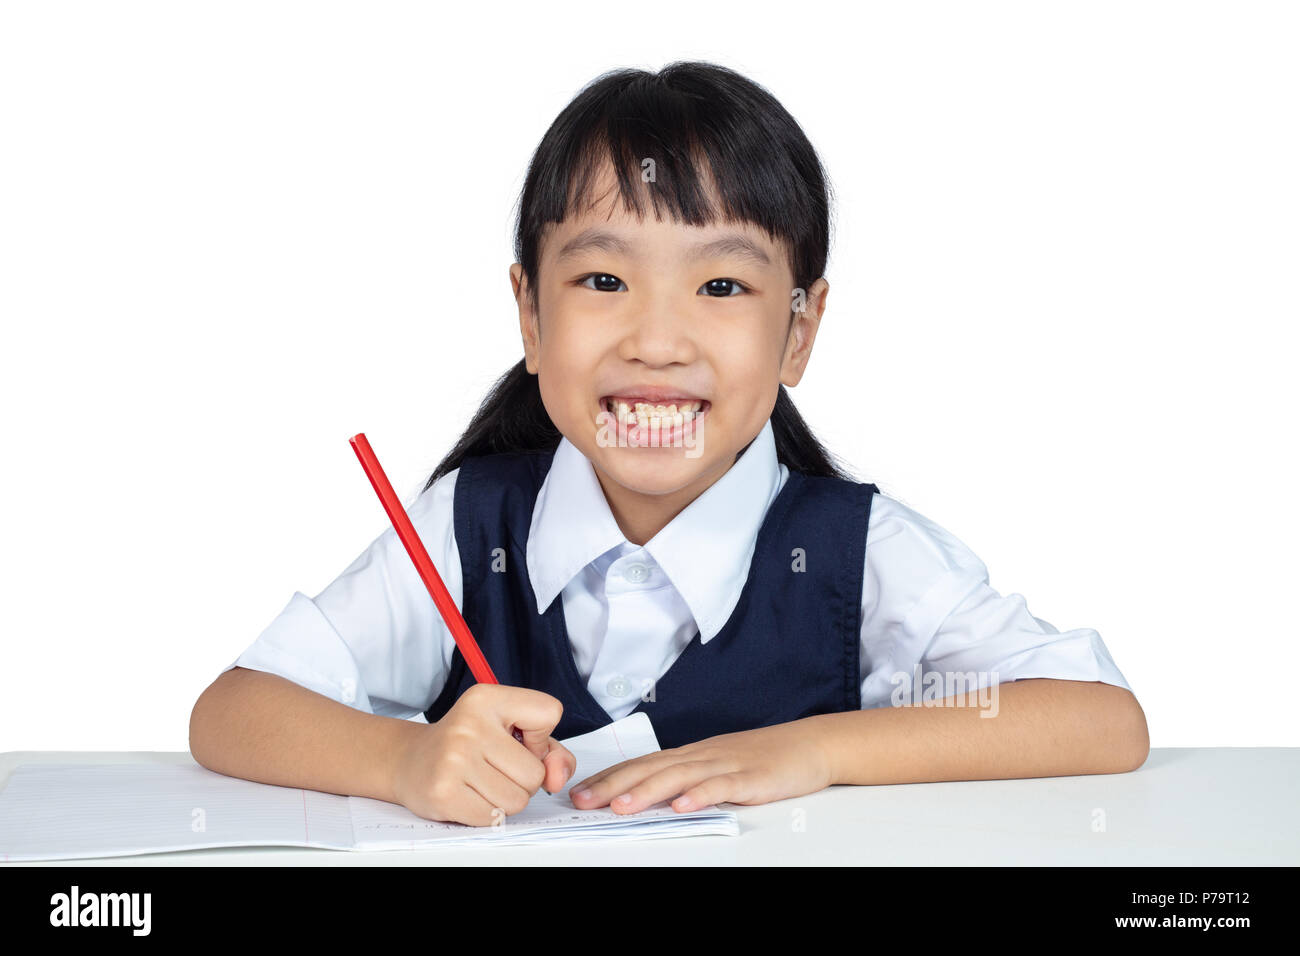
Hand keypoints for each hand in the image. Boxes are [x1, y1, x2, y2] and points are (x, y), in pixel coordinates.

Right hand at [391, 683, 576, 825]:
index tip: (518, 739)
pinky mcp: (444, 792)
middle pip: (535, 772)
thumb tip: (557, 778)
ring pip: (518, 800)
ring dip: (506, 799)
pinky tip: (470, 795)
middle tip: (495, 768)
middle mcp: (469, 725)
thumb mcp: (511, 730)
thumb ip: (550, 750)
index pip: (549, 712)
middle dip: (523, 779)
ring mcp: (454, 759)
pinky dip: (488, 812)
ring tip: (482, 782)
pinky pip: (494, 817)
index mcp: (487, 698)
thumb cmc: (469, 745)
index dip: (541, 737)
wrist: (411, 760)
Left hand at [568, 717, 834, 813]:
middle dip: (614, 785)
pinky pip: (722, 787)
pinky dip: (700, 795)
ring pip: (680, 777)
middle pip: (652, 768)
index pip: (642, 764)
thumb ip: (688, 778)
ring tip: (621, 806)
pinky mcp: (752, 778)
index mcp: (692, 755)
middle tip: (582, 800)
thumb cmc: (764, 758)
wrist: (811, 745)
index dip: (609, 778)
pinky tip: (682, 806)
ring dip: (648, 791)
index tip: (578, 792)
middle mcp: (702, 756)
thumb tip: (650, 796)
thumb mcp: (719, 766)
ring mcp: (726, 765)